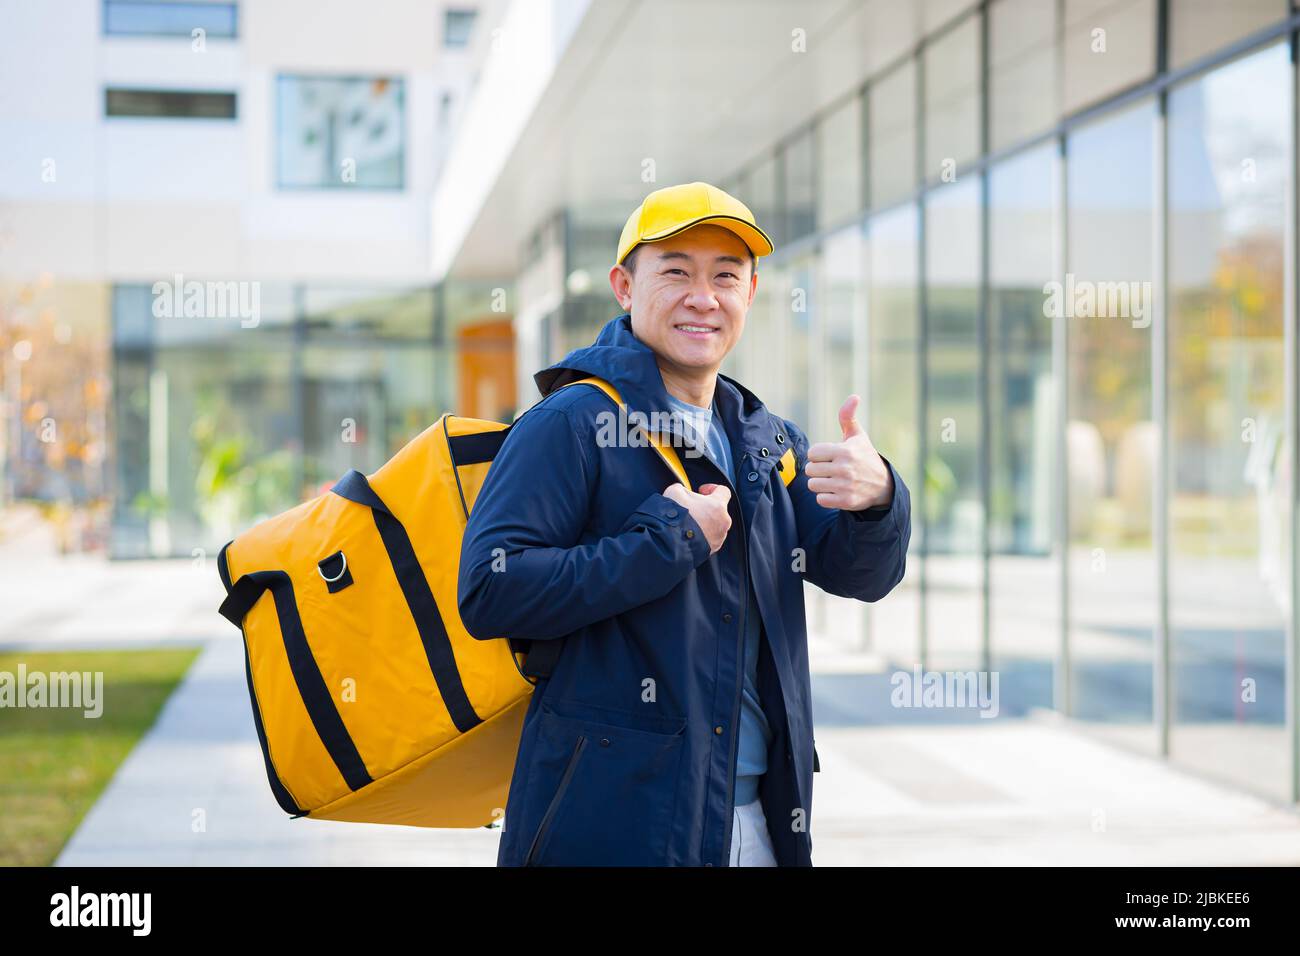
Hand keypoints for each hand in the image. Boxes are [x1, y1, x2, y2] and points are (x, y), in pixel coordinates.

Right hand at [662, 482, 731, 553]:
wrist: (670, 543)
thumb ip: (684, 490)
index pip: (723, 491)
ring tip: (689, 522)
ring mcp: (719, 537)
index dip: (712, 488)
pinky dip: (702, 535)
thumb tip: (682, 493)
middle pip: (719, 510)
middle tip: (692, 507)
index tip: (702, 491)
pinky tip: (689, 533)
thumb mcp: (675, 492)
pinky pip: (710, 538)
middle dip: (706, 507)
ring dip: (705, 522)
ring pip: (715, 525)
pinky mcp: (712, 549)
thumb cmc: (675, 518)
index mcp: (718, 505)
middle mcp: (723, 522)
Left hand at [804, 395, 892, 510]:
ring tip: (832, 480)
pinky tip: (836, 491)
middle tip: (830, 469)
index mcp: (845, 451)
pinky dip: (825, 496)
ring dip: (820, 483)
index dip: (818, 454)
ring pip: (813, 484)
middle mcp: (845, 468)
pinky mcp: (845, 501)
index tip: (828, 456)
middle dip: (818, 469)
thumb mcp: (858, 436)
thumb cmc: (864, 456)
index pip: (812, 452)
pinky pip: (820, 499)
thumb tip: (854, 396)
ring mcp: (845, 486)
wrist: (883, 485)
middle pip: (810, 469)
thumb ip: (848, 417)